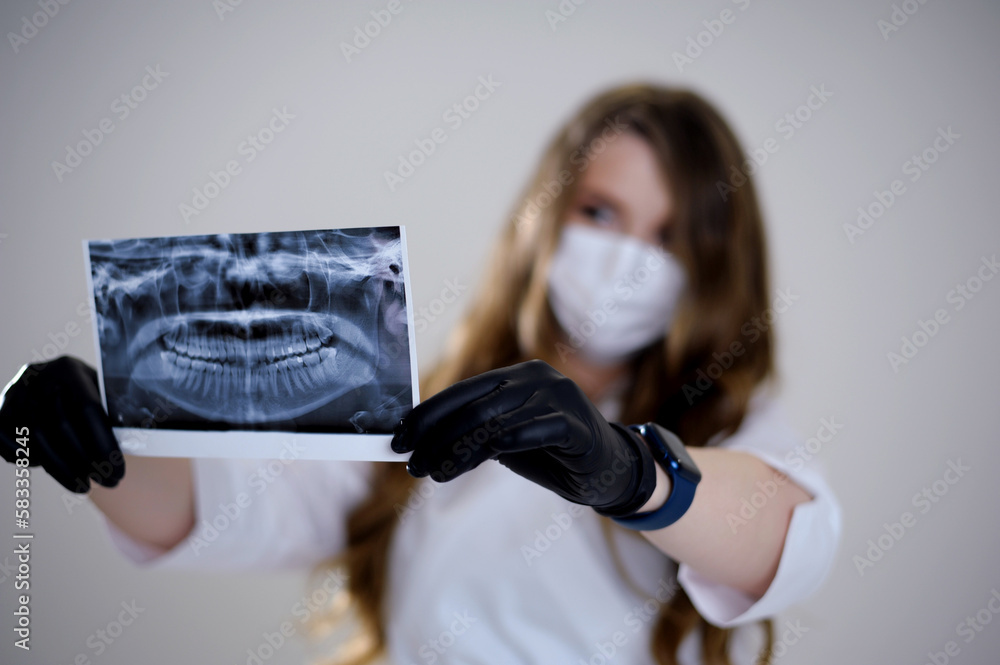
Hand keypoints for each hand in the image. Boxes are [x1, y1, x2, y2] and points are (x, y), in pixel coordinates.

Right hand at [0, 356, 123, 492]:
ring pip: (36, 440)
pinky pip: (10, 445)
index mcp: (69, 368)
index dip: (103, 445)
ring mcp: (14, 395)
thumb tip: (145, 440)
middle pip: (61, 427)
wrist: (50, 381)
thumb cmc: (89, 391)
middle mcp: (37, 377)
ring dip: (63, 469)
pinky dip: (30, 461)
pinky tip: (53, 469)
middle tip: (108, 481)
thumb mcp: (104, 390)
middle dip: (87, 461)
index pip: (88, 410)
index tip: (119, 470)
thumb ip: (117, 409)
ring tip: (85, 484)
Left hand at [390, 359, 655, 516]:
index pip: (462, 391)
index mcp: (517, 376)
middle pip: (472, 406)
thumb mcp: (507, 441)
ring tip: (432, 473)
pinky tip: (463, 466)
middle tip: (411, 464)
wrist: (609, 472)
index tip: (399, 440)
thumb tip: (423, 443)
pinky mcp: (574, 423)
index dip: (427, 415)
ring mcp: (557, 396)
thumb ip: (475, 434)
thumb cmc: (553, 454)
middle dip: (435, 437)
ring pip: (492, 422)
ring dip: (454, 450)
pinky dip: (491, 449)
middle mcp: (536, 377)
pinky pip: (526, 433)